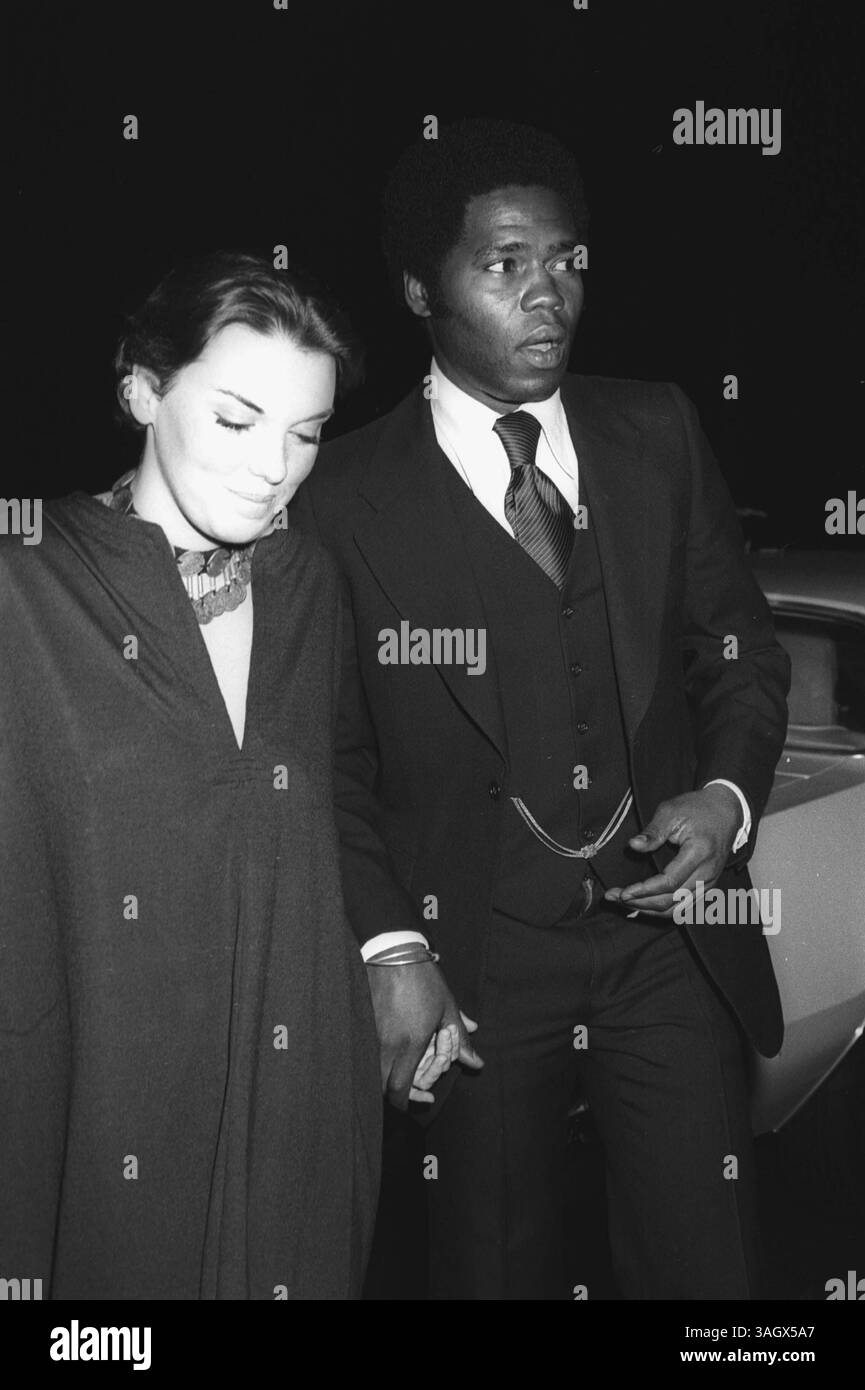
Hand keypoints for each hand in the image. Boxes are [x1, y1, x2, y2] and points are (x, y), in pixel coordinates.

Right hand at [365, 960, 483, 1110]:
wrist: (393, 952)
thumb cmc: (423, 980)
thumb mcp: (447, 1008)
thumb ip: (459, 1040)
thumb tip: (476, 1063)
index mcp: (409, 1043)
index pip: (400, 1088)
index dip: (405, 1102)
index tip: (417, 1101)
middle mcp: (386, 1044)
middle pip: (381, 1086)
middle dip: (393, 1095)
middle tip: (408, 1091)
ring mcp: (369, 1035)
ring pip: (371, 1070)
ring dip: (383, 1078)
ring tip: (399, 1071)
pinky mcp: (361, 1024)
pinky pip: (365, 1052)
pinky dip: (374, 1059)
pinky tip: (386, 1052)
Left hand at [604, 785, 740, 916]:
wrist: (725, 811)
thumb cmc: (697, 809)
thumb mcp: (671, 811)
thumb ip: (653, 831)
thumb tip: (633, 846)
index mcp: (699, 853)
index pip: (669, 882)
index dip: (644, 890)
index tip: (623, 892)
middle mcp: (708, 873)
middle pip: (671, 900)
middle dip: (640, 903)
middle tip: (614, 898)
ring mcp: (710, 882)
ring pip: (678, 909)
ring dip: (649, 910)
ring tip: (625, 903)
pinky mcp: (708, 886)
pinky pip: (684, 906)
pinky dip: (663, 909)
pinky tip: (644, 904)